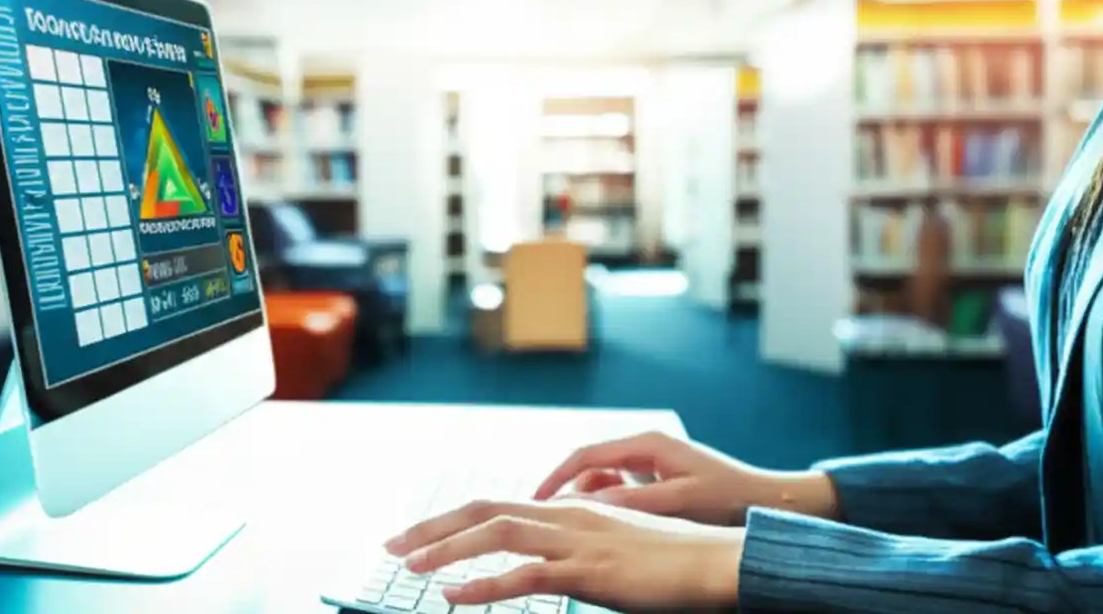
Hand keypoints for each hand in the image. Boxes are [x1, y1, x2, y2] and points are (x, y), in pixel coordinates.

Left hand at [385, 499, 743, 611]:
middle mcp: (565, 514)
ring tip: (408, 567)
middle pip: (483, 510)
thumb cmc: (667, 560)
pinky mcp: (589, 571)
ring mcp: (576, 540)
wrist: (713, 561)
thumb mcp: (608, 549)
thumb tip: (539, 557)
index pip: (495, 505)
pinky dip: (483, 585)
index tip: (415, 536)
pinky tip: (454, 597)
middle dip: (431, 527)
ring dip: (445, 549)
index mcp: (567, 508)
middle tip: (389, 545)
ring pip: (495, 533)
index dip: (450, 519)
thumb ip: (571, 548)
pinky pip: (525, 576)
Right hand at [535, 431, 837, 524]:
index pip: (585, 456)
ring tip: (577, 531)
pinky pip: (620, 489)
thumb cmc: (729, 498)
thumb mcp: (678, 501)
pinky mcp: (658, 477)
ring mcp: (651, 462)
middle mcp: (645, 447)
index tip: (534, 502)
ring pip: (603, 480)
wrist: (768, 500)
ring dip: (588, 501)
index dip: (555, 478)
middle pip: (589, 467)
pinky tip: (609, 529)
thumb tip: (585, 507)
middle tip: (547, 522)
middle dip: (566, 492)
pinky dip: (609, 505)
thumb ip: (632, 502)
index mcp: (647, 444)